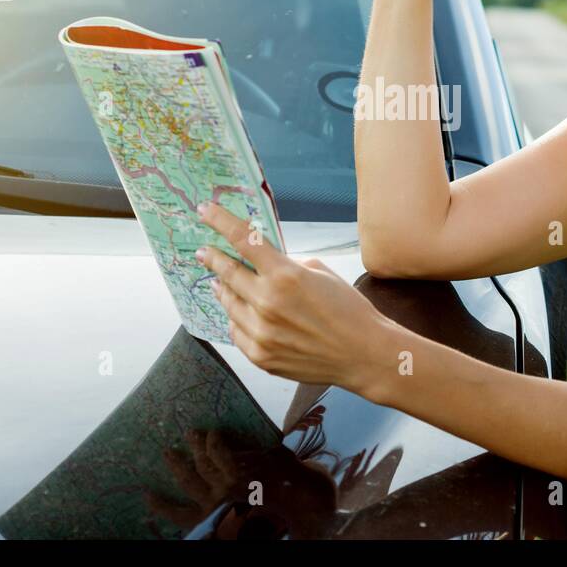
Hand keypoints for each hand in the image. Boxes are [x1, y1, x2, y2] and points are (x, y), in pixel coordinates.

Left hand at [194, 201, 396, 394]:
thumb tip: (265, 264)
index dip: (220, 221)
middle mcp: (267, 303)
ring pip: (228, 303)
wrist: (363, 354)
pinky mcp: (260, 356)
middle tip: (203, 251)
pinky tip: (238, 312)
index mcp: (285, 276)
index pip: (243, 240)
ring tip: (217, 281)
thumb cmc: (348, 309)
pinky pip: (236, 331)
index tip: (204, 210)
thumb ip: (288, 266)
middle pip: (227, 272)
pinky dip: (236, 318)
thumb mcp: (321, 273)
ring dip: (222, 288)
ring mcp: (261, 333)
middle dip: (213, 258)